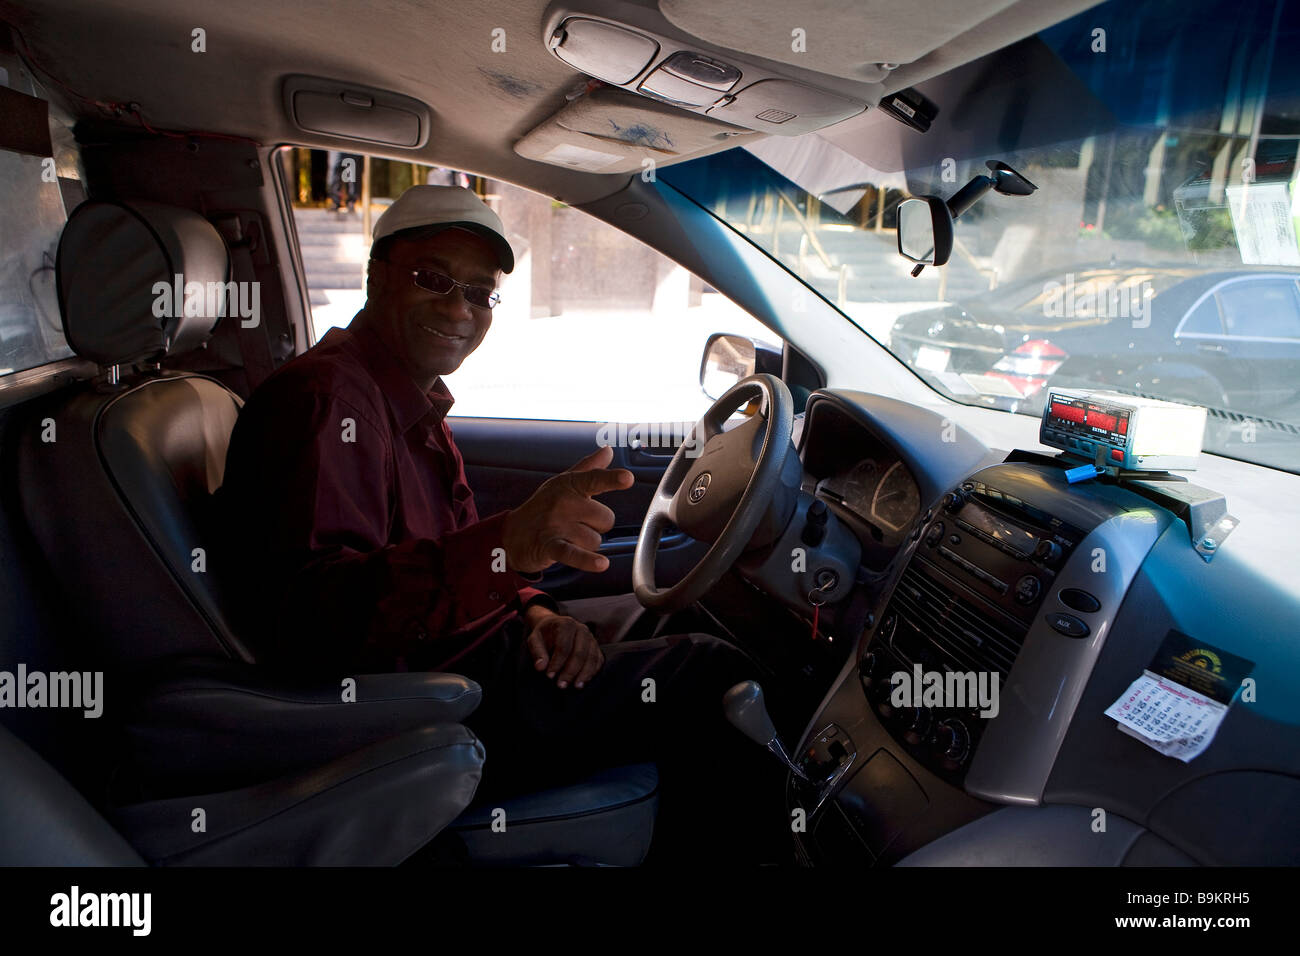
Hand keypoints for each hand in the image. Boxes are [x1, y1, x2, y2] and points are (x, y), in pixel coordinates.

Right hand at [502, 445, 633, 574]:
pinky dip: (588, 560)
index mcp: (570, 485)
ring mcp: (556, 525)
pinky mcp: (551, 546)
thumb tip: (608, 450)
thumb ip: (589, 468)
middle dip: (597, 526)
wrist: (513, 534)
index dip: (612, 479)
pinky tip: (600, 563)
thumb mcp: (563, 483)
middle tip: (577, 524)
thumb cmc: (543, 507)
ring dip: (587, 544)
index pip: (594, 479)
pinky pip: (576, 554)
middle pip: (606, 519)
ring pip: (596, 540)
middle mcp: (564, 503)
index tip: (627, 478)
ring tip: (568, 538)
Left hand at [524, 608, 602, 688]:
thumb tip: (540, 668)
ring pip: (592, 658)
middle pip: (580, 653)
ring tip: (576, 687)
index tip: (549, 676)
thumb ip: (537, 652)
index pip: (563, 646)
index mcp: (566, 624)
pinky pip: (598, 661)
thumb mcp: (534, 639)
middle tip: (561, 685)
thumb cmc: (544, 635)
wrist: (555, 627)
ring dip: (584, 674)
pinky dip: (592, 672)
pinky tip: (583, 682)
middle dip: (571, 671)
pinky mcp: (596, 647)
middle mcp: (582, 629)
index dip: (557, 663)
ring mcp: (591, 638)